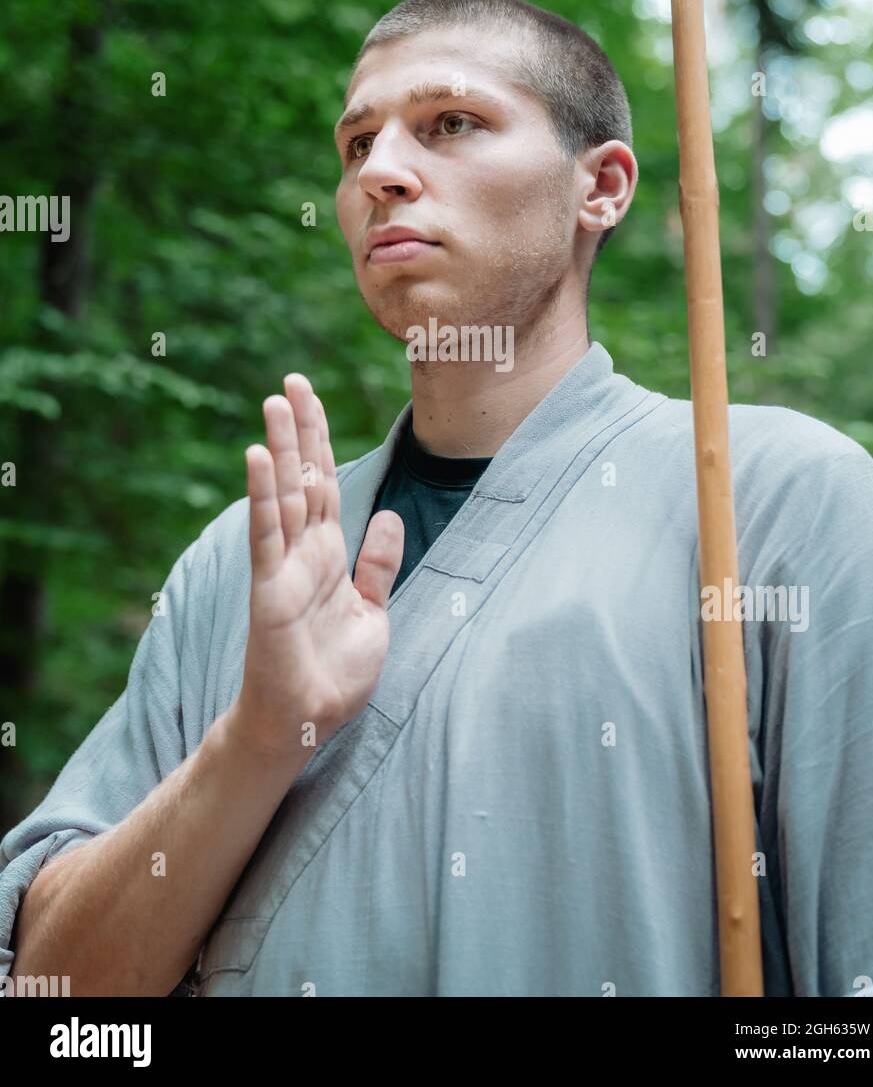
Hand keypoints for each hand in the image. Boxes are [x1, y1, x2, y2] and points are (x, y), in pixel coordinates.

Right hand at [230, 374, 403, 768]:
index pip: (327, 484)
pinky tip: (256, 457)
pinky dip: (262, 495)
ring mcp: (284, 566)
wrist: (306, 722)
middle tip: (292, 380)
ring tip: (275, 401)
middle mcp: (304, 552)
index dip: (322, 441)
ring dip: (280, 447)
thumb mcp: (372, 612)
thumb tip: (387, 517)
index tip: (313, 398)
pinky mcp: (268, 588)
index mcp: (330, 555)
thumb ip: (377, 566)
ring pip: (283, 494)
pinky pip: (266, 533)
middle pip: (303, 477)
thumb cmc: (334, 675)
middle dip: (300, 429)